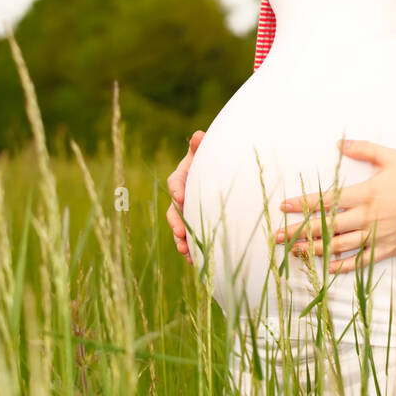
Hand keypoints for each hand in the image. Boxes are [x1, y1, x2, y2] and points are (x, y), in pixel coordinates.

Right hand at [166, 131, 204, 263]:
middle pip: (173, 210)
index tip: (180, 197)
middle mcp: (181, 196)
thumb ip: (200, 147)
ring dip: (181, 239)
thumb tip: (199, 135)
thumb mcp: (206, 153)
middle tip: (180, 232)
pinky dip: (191, 248)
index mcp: (182, 177)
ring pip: (179, 226)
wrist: (221, 172)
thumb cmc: (212, 159)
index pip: (175, 182)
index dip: (176, 190)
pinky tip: (195, 260)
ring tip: (185, 250)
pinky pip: (190, 237)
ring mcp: (186, 211)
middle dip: (176, 222)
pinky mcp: (195, 223)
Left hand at [277, 138, 395, 272]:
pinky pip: (360, 261)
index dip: (303, 204)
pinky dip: (341, 266)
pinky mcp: (386, 249)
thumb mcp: (391, 157)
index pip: (326, 200)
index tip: (283, 206)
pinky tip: (325, 267)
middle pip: (326, 227)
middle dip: (298, 231)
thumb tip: (339, 143)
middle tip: (276, 236)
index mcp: (365, 194)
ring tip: (293, 252)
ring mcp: (376, 235)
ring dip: (314, 249)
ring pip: (338, 246)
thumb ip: (364, 149)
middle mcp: (367, 217)